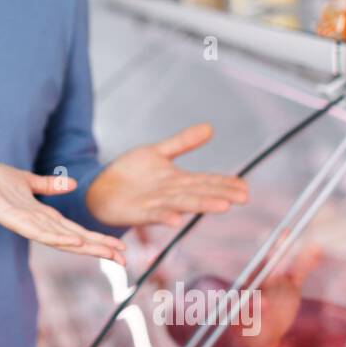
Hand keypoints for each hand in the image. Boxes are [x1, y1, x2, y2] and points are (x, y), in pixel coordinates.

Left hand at [0, 163, 125, 265]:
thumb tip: (72, 184)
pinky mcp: (14, 219)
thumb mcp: (28, 181)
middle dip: (99, 248)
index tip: (120, 247)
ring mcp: (27, 224)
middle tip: (124, 260)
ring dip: (84, 247)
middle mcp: (39, 224)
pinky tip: (73, 242)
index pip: (77, 231)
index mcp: (44, 216)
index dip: (98, 239)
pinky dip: (56, 237)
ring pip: (61, 238)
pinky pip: (38, 231)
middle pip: (75, 239)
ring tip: (106, 252)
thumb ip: (50, 185)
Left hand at [86, 123, 248, 227]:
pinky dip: (164, 217)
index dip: (225, 183)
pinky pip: (153, 215)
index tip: (245, 187)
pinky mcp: (138, 212)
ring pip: (182, 203)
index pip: (207, 181)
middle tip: (242, 197)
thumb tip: (209, 127)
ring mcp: (156, 204)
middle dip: (220, 195)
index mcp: (179, 180)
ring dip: (201, 205)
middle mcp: (171, 194)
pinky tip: (175, 219)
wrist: (101, 188)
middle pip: (200, 193)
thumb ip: (183, 142)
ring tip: (221, 206)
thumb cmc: (131, 174)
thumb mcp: (158, 152)